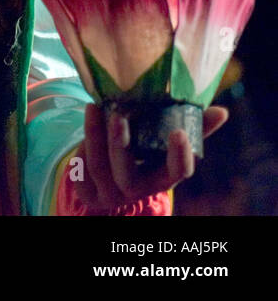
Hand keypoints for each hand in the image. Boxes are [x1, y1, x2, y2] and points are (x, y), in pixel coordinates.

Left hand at [73, 103, 227, 211]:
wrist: (110, 177)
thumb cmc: (144, 154)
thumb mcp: (163, 143)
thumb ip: (191, 127)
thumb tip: (221, 112)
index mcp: (162, 178)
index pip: (177, 173)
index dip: (179, 156)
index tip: (179, 132)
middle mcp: (137, 190)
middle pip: (126, 172)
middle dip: (120, 144)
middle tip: (118, 115)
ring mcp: (110, 193)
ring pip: (98, 166)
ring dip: (93, 135)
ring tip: (93, 108)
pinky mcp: (88, 191)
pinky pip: (79, 169)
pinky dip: (79, 147)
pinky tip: (84, 129)